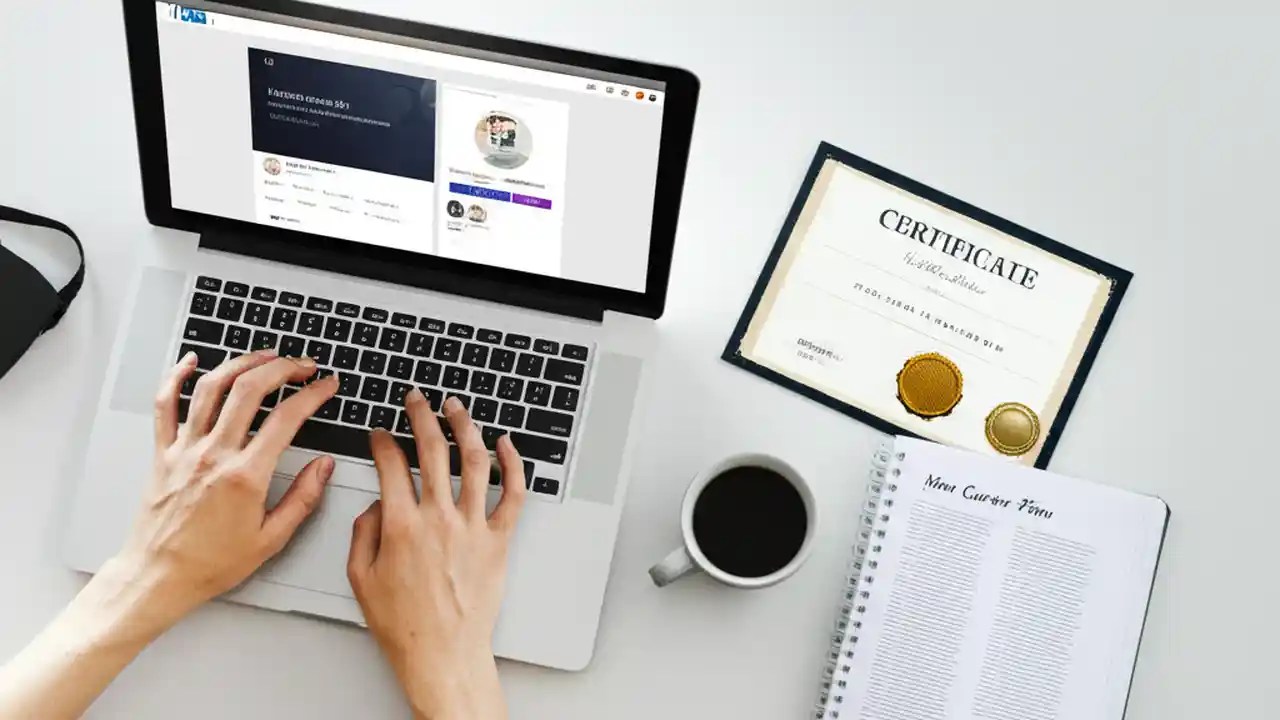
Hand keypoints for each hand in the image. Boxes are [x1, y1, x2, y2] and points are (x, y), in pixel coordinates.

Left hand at [112, 350, 340, 624]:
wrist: (158, 576)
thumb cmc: (210, 564)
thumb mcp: (271, 539)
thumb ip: (303, 498)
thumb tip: (324, 467)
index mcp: (245, 477)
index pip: (286, 419)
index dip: (313, 395)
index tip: (326, 386)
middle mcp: (213, 456)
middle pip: (249, 390)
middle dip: (282, 367)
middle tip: (302, 365)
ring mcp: (185, 450)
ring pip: (211, 388)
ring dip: (241, 363)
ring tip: (263, 356)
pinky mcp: (163, 453)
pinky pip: (166, 405)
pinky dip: (177, 377)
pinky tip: (191, 362)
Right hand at [348, 392, 526, 719]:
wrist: (443, 653)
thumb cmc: (404, 624)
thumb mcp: (360, 578)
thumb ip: (363, 533)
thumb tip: (375, 505)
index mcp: (400, 525)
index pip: (390, 464)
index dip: (383, 440)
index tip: (381, 431)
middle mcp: (438, 518)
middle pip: (431, 449)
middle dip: (421, 415)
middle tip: (417, 400)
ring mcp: (473, 527)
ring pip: (474, 461)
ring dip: (464, 427)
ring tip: (457, 408)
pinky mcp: (498, 540)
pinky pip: (513, 493)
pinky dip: (513, 464)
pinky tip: (506, 444)